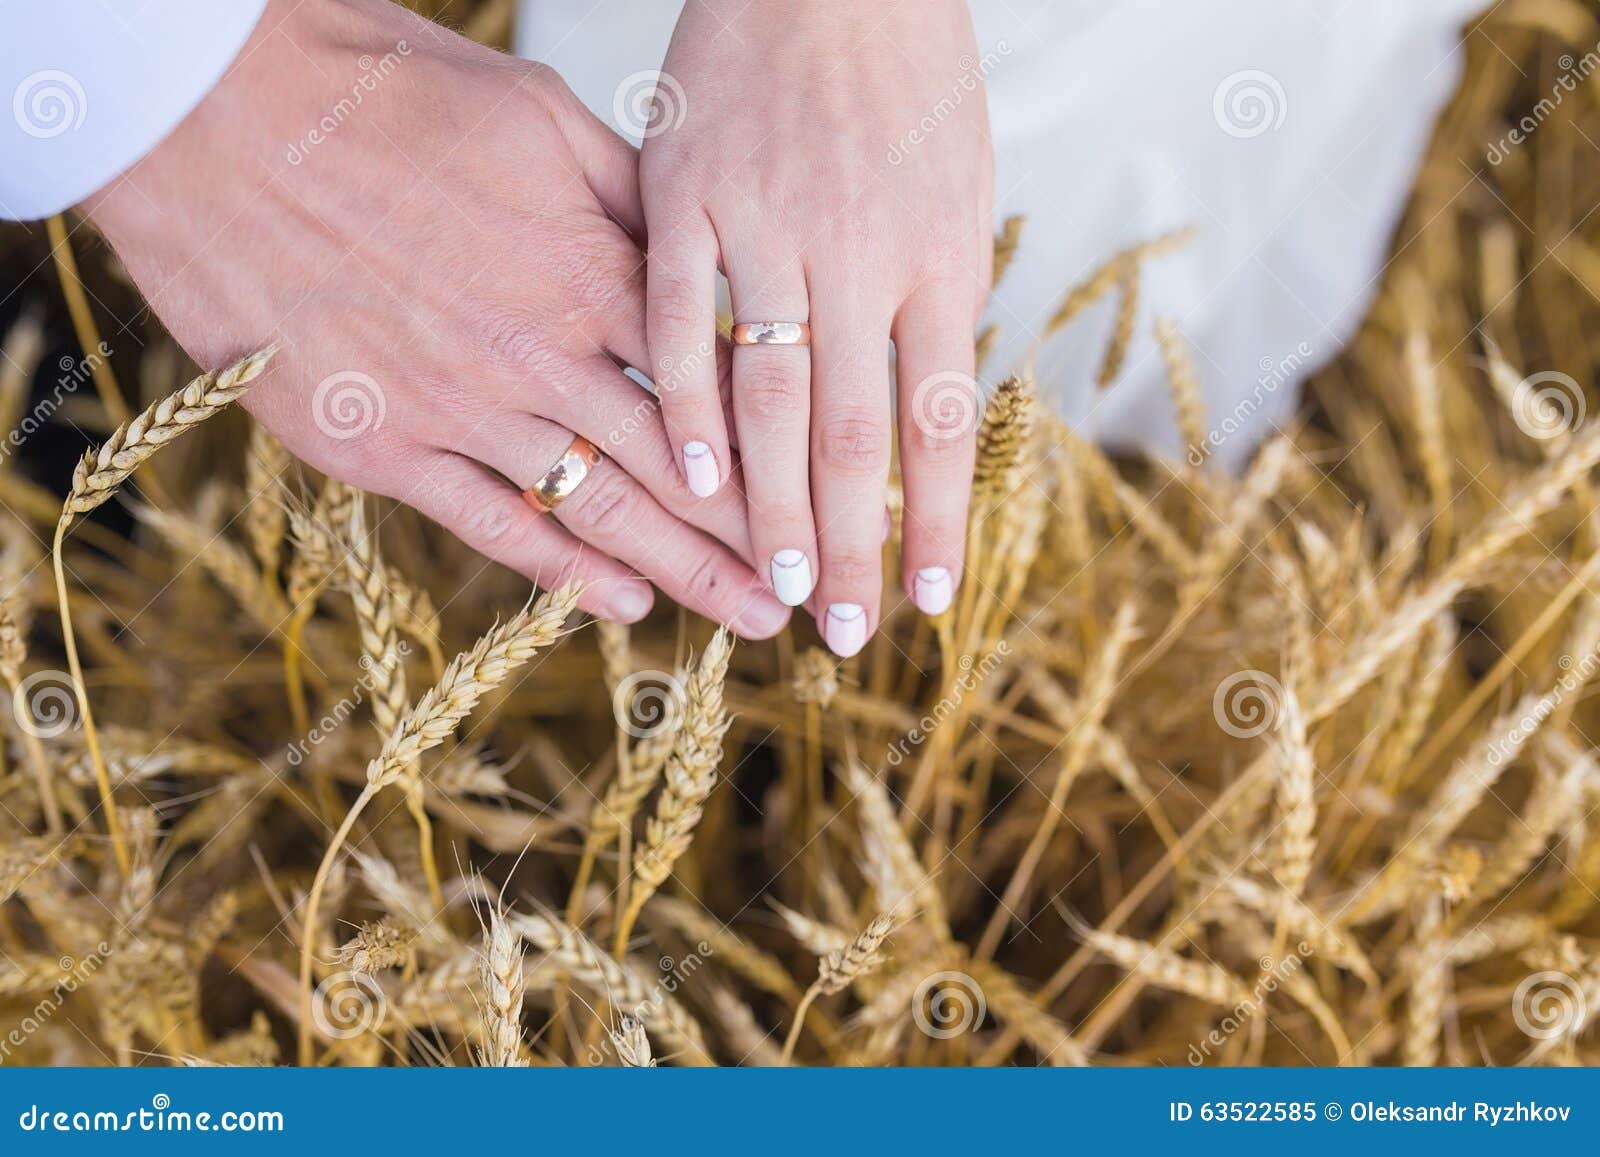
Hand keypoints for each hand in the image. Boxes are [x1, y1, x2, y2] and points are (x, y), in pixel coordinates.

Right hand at [84, 0, 788, 638]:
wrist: (212, 119)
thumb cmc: (379, 94)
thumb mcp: (537, 118)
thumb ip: (629, 195)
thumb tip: (703, 245)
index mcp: (588, 266)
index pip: (716, 379)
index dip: (782, 440)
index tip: (829, 486)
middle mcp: (540, 350)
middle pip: (681, 463)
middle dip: (760, 532)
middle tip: (821, 585)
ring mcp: (461, 407)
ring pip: (604, 508)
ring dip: (688, 572)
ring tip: (754, 619)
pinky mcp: (384, 447)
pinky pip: (495, 525)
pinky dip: (566, 570)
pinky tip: (624, 606)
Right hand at [640, 0, 991, 655]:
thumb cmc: (905, 74)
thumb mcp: (955, 185)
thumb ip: (936, 296)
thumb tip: (935, 404)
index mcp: (939, 257)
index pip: (940, 421)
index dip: (936, 519)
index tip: (925, 603)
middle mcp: (861, 255)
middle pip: (855, 430)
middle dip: (850, 541)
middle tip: (840, 631)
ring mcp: (769, 226)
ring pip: (770, 392)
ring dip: (772, 501)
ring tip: (772, 584)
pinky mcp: (686, 191)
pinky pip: (679, 313)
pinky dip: (686, 397)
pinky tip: (690, 475)